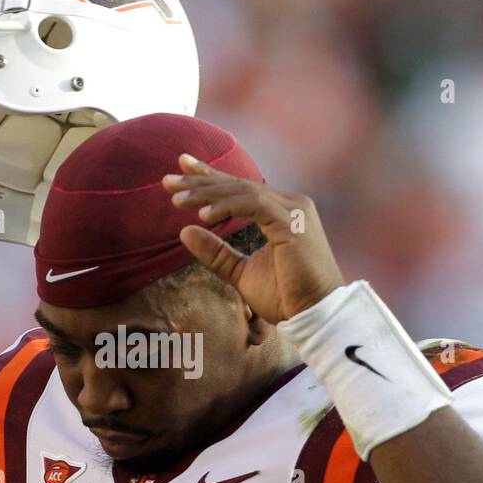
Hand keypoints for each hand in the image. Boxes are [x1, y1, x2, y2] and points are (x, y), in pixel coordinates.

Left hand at [162, 154, 344, 323]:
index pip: (240, 189)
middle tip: (167, 181)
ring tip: (176, 201)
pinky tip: (203, 216)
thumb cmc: (285, 297)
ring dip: (207, 194)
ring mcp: (293, 209)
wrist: (315, 315)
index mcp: (280, 212)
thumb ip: (216, 252)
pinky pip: (253, 204)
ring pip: (242, 191)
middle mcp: (289, 203)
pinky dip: (226, 207)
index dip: (210, 177)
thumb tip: (184, 230)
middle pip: (238, 184)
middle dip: (200, 181)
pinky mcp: (292, 221)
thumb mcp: (241, 272)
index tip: (181, 167)